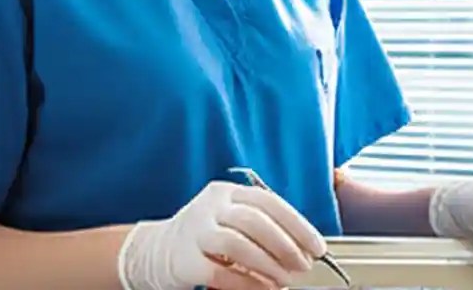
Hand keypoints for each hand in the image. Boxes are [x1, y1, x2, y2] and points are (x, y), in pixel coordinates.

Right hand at [117, 180, 327, 289]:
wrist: (155, 252)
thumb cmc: (204, 237)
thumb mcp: (230, 220)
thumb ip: (262, 227)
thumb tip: (303, 248)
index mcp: (226, 193)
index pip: (269, 202)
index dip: (297, 225)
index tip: (317, 247)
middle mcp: (210, 207)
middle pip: (255, 221)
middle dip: (286, 246)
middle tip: (304, 266)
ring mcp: (195, 232)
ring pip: (238, 244)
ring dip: (269, 265)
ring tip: (286, 280)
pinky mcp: (185, 260)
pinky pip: (220, 272)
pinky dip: (247, 283)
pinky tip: (263, 289)